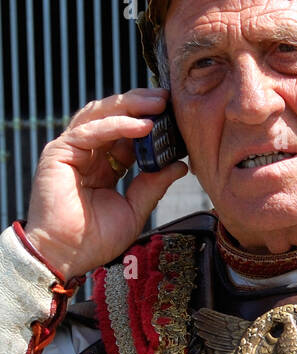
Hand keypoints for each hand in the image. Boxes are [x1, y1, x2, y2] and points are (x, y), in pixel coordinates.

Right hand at [23, 89, 187, 280]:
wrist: (66, 255)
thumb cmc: (95, 240)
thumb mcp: (134, 209)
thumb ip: (153, 185)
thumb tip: (180, 166)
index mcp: (103, 165)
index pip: (127, 133)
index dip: (150, 122)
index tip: (175, 116)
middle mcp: (87, 152)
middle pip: (113, 116)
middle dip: (141, 104)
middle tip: (168, 99)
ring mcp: (72, 149)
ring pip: (100, 114)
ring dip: (130, 106)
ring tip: (158, 104)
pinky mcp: (60, 151)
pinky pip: (91, 130)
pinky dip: (117, 125)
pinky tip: (142, 126)